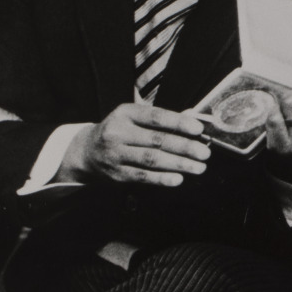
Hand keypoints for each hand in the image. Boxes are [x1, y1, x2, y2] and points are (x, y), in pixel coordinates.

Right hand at [60, 104, 210, 187]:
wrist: (87, 151)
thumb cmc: (120, 130)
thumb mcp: (134, 117)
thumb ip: (160, 119)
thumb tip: (193, 119)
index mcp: (125, 113)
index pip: (155, 116)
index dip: (178, 122)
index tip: (198, 129)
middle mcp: (118, 132)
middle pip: (156, 140)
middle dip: (184, 147)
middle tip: (204, 153)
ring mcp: (116, 154)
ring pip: (152, 160)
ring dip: (179, 164)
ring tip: (199, 167)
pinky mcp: (116, 173)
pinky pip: (143, 176)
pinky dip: (162, 178)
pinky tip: (179, 178)